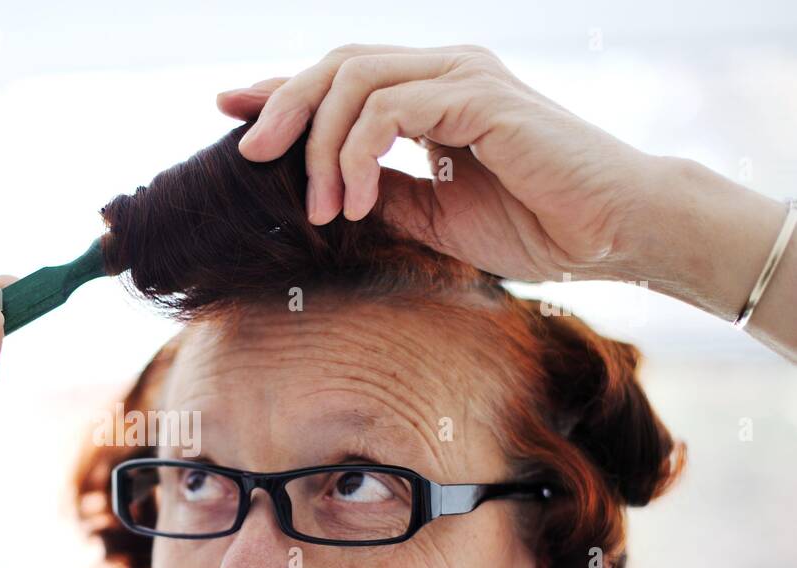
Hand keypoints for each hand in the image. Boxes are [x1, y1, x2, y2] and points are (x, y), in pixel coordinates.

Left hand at [217, 44, 656, 282]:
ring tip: (323, 208)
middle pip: (336, 64)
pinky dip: (359, 154)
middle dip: (281, 107)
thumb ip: (382, 195)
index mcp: (430, 93)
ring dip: (321, 147)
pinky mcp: (478, 95)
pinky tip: (359, 201)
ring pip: (354, 80)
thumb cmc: (532, 224)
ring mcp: (461, 76)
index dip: (280, 91)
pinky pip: (388, 108)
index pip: (340, 78)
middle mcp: (443, 71)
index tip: (228, 111)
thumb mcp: (432, 215)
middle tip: (249, 158)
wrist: (609, 232)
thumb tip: (321, 199)